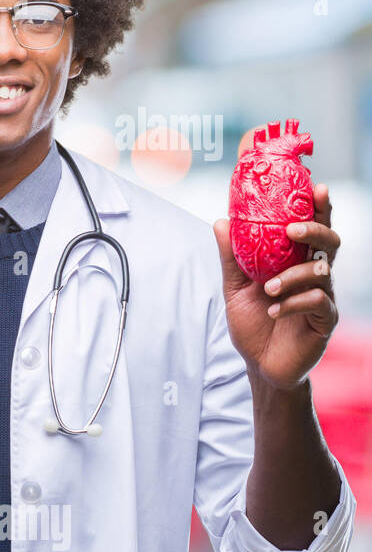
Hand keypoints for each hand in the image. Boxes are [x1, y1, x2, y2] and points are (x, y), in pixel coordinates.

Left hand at [213, 183, 339, 390]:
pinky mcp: (325, 320)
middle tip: (292, 229)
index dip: (319, 207)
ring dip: (293, 275)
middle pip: (331, 241)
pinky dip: (292, 303)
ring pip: (322, 271)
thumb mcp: (235, 287)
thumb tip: (221, 221)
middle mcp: (315, 274)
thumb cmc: (253, 323)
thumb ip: (231, 256)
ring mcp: (323, 297)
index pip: (313, 228)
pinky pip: (318, 302)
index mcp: (297, 262)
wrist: (261, 364)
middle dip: (315, 228)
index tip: (316, 186)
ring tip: (268, 288)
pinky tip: (273, 311)